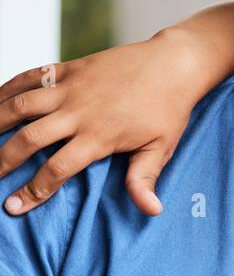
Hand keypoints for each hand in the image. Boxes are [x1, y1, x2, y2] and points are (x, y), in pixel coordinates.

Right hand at [0, 28, 206, 215]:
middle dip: (4, 161)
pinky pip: (30, 77)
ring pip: (21, 105)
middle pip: (30, 139)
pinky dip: (7, 88)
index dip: (33, 191)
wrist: (175, 64)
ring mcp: (72, 87)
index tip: (13, 207)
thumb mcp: (162, 147)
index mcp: (100, 135)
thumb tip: (152, 211)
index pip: (58, 169)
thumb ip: (145, 179)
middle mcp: (80, 111)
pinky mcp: (70, 68)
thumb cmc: (170, 109)